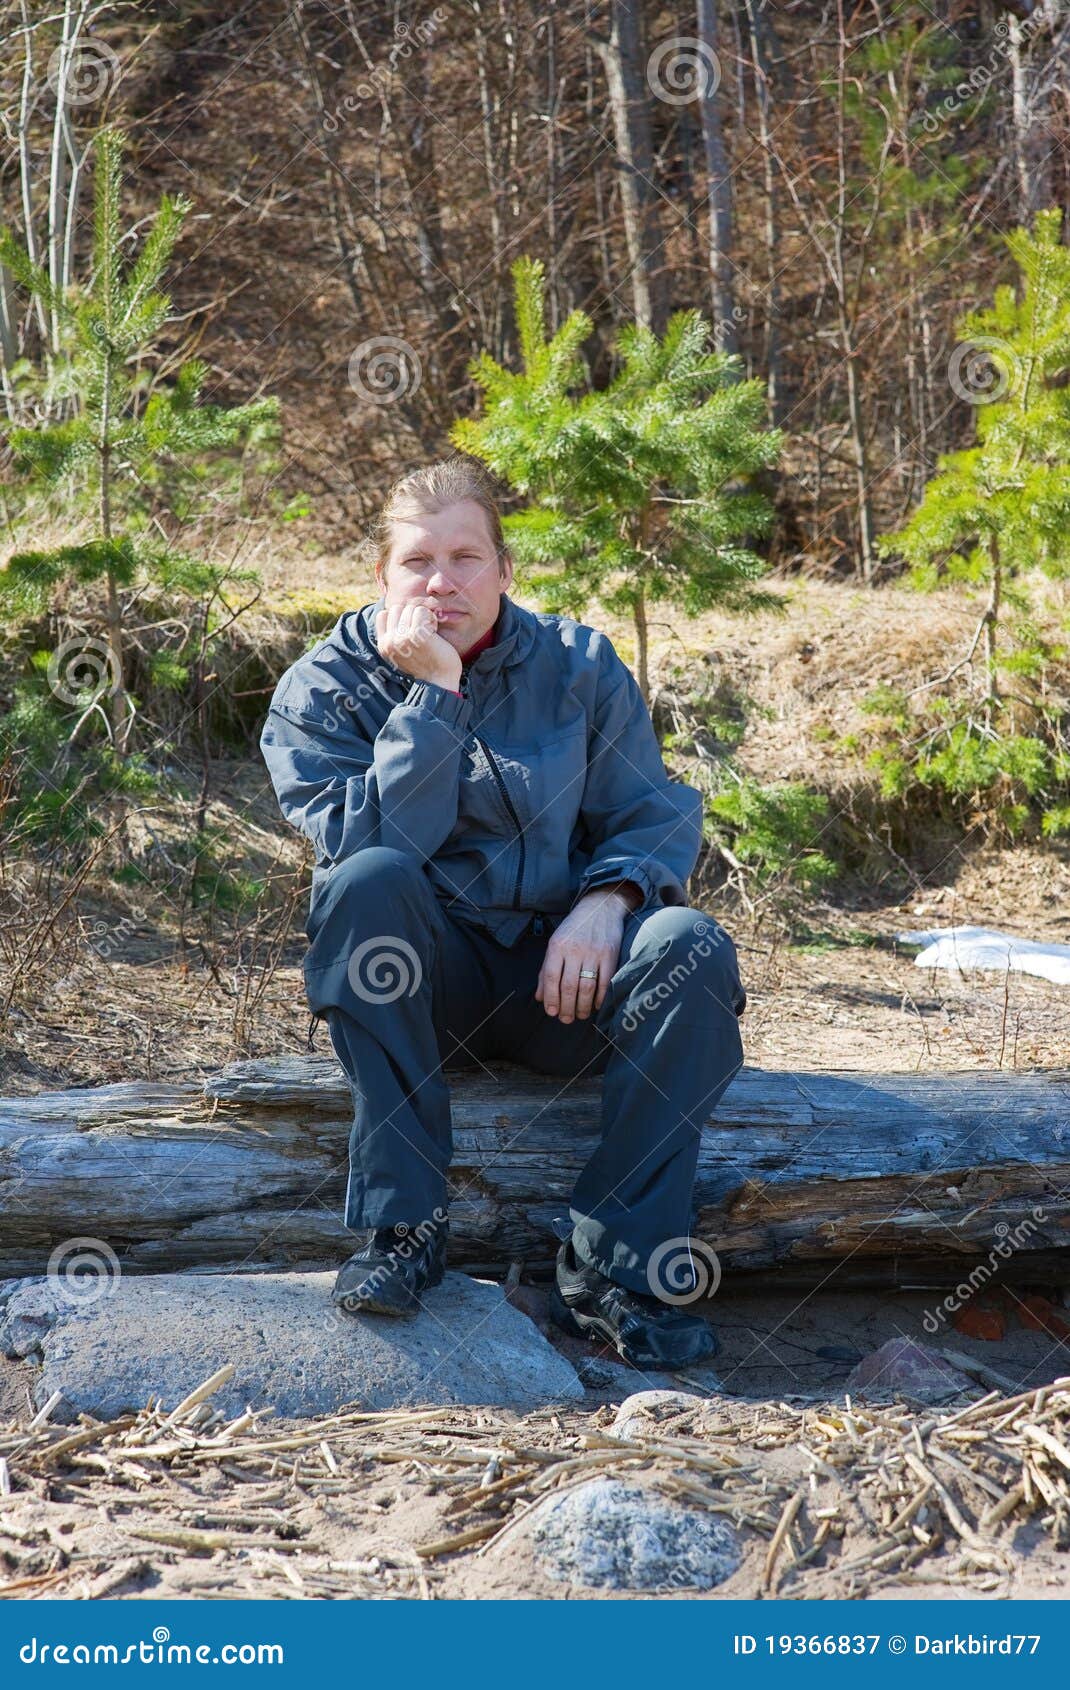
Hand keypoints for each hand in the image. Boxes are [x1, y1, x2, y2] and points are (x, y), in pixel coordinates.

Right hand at [376, 601, 461, 689]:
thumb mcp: (403, 652)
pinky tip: (434, 632)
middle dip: (411, 615)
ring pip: (410, 608)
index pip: (384, 615)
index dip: (400, 616)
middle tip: (422, 631)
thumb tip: (399, 611)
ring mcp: (402, 637)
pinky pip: (422, 611)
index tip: (411, 628)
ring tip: (429, 633)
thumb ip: (396, 636)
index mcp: (383, 646)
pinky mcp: (417, 634)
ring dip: (423, 617)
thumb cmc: (426, 665)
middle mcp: (389, 642)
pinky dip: (431, 618)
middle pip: (397, 609)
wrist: (439, 682)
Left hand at [535, 888, 631, 1022]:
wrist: (601, 907)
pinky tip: (595, 1006)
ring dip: (582, 1007)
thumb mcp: (555, 943)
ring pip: (587, 988)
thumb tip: (539, 997)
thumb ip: (545, 970)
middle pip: (569, 986)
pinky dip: (600, 998)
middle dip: (566, 1008)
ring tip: (579, 1015)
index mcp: (557, 946)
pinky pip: (605, 982)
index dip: (550, 998)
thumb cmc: (575, 928)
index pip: (550, 977)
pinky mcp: (610, 955)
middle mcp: (575, 949)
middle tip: (566, 1019)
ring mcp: (594, 952)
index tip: (551, 1012)